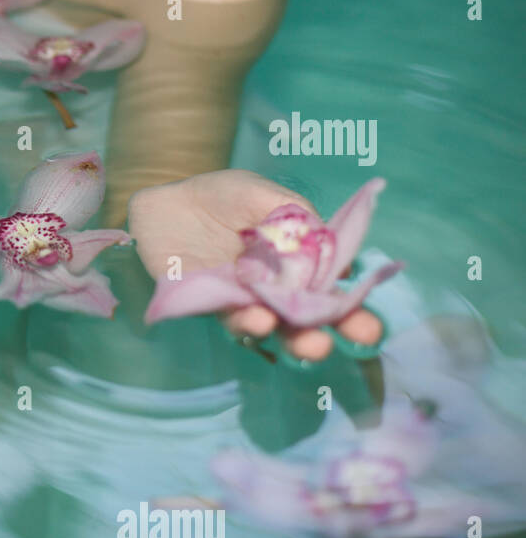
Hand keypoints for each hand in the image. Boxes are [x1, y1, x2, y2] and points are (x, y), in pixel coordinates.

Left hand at [127, 169, 381, 360]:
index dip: (352, 312)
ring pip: (267, 326)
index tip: (369, 329)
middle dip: (322, 336)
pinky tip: (257, 318)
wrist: (169, 200)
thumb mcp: (266, 194)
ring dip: (286, 335)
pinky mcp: (208, 304)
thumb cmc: (223, 197)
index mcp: (298, 265)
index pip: (331, 294)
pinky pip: (228, 317)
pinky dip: (245, 320)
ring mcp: (241, 301)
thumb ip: (296, 218)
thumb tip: (325, 249)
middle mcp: (273, 290)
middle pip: (303, 322)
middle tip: (338, 343)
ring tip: (300, 338)